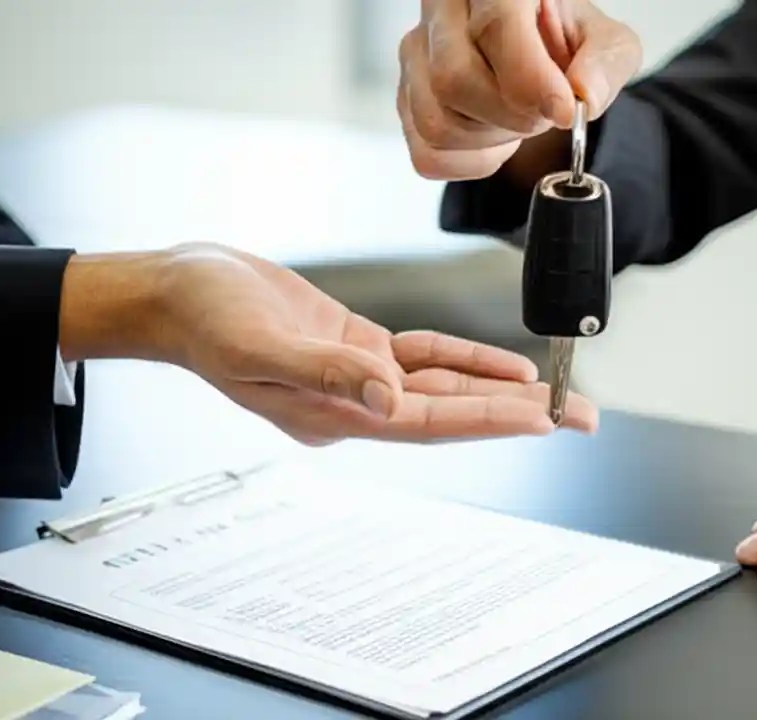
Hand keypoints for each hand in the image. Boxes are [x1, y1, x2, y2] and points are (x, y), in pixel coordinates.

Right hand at [59, 243, 597, 443]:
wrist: (175, 292)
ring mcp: (357, 377)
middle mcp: (354, 403)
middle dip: (518, 414)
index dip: (487, 419)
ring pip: (444, 389)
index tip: (542, 418)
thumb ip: (326, 370)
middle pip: (451, 414)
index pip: (428, 422)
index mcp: (334, 413)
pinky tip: (500, 365)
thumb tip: (388, 395)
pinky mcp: (355, 345)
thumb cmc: (205, 317)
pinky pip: (422, 357)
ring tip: (556, 395)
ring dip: (500, 390)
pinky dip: (463, 359)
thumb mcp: (259, 344)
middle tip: (581, 416)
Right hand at [398, 0, 640, 182]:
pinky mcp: (406, 100)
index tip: (563, 110)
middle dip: (513, 116)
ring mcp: (415, 54)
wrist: (536, 59)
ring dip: (494, 140)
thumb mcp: (604, 42)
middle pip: (454, 79)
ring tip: (518, 117)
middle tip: (544, 111)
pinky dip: (472, 162)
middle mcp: (442, 10)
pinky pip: (428, 154)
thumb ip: (606, 62)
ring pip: (438, 122)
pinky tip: (494, 137)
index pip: (495, 25)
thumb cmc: (563, 43)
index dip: (529, 79)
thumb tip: (584, 94)